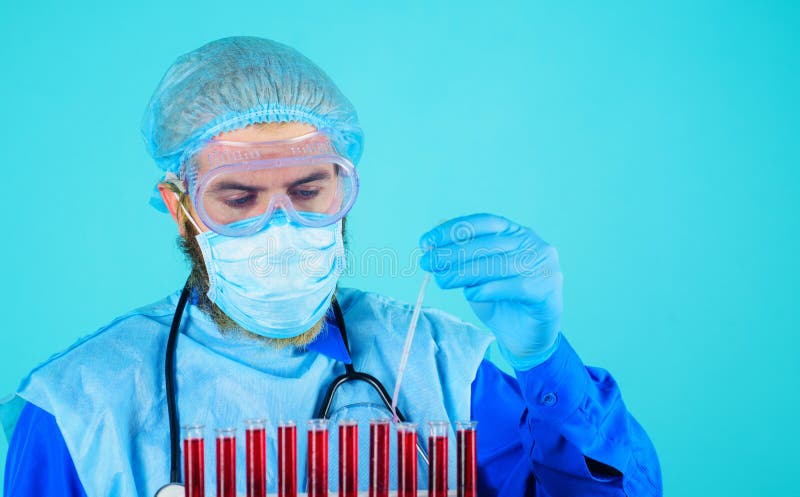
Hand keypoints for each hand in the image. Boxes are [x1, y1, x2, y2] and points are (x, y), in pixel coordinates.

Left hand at [419, 213, 562, 369]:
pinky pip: (514, 286)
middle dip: (452, 253)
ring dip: (464, 273)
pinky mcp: (547, 288)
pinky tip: (470, 294)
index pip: (482, 223)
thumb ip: (461, 259)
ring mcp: (543, 264)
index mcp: (515, 231)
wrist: (526, 335)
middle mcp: (532, 242)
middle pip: (487, 244)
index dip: (452, 230)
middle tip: (427, 264)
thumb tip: (430, 247)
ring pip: (498, 264)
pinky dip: (489, 289)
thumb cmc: (500, 300)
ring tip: (442, 281)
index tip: (426, 242)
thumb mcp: (476, 275)